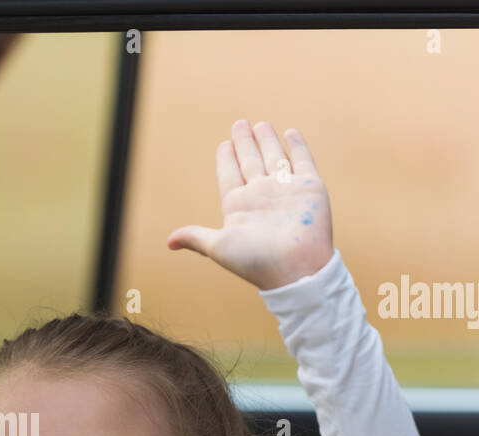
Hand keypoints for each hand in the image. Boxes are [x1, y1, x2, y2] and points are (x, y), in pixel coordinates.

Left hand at [167, 119, 332, 289]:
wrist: (296, 269)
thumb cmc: (256, 260)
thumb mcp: (218, 247)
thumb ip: (196, 237)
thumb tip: (169, 242)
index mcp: (239, 205)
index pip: (230, 175)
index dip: (226, 159)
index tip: (223, 144)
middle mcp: (261, 195)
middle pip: (250, 161)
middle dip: (244, 142)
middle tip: (239, 123)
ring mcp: (285, 189)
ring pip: (274, 157)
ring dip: (267, 140)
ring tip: (260, 125)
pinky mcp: (309, 186)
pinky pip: (302, 160)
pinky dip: (297, 146)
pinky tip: (290, 133)